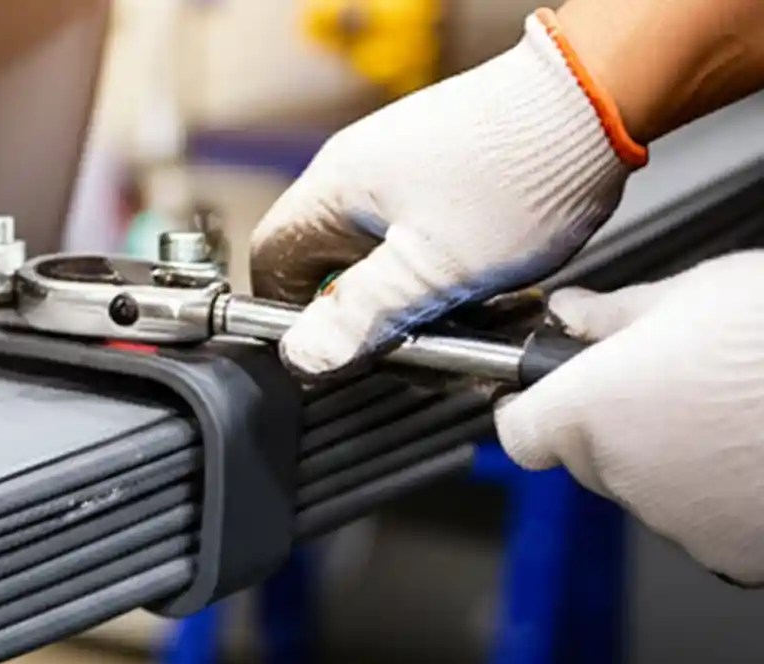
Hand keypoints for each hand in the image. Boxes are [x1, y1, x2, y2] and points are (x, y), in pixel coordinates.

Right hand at [250, 10, 643, 377]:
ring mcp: (403, 177)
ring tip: (486, 313)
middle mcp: (359, 179)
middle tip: (432, 343)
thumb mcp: (433, 268)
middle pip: (336, 274)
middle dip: (385, 321)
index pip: (271, 263)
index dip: (295, 317)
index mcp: (335, 192)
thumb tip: (303, 356)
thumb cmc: (516, 172)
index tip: (340, 349)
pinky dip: (458, 280)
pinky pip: (429, 248)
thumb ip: (361, 315)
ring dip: (432, 306)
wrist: (597, 103)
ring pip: (390, 267)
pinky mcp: (444, 180)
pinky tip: (501, 291)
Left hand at [497, 251, 763, 584]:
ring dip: (674, 462)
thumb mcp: (694, 293)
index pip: (522, 432)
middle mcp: (622, 475)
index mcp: (591, 410)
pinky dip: (722, 497)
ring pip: (650, 491)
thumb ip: (615, 314)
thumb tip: (573, 313)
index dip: (531, 410)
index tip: (544, 395)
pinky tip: (757, 453)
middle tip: (673, 386)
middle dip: (615, 426)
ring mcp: (679, 522)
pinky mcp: (733, 555)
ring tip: (733, 414)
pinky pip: (707, 524)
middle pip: (589, 459)